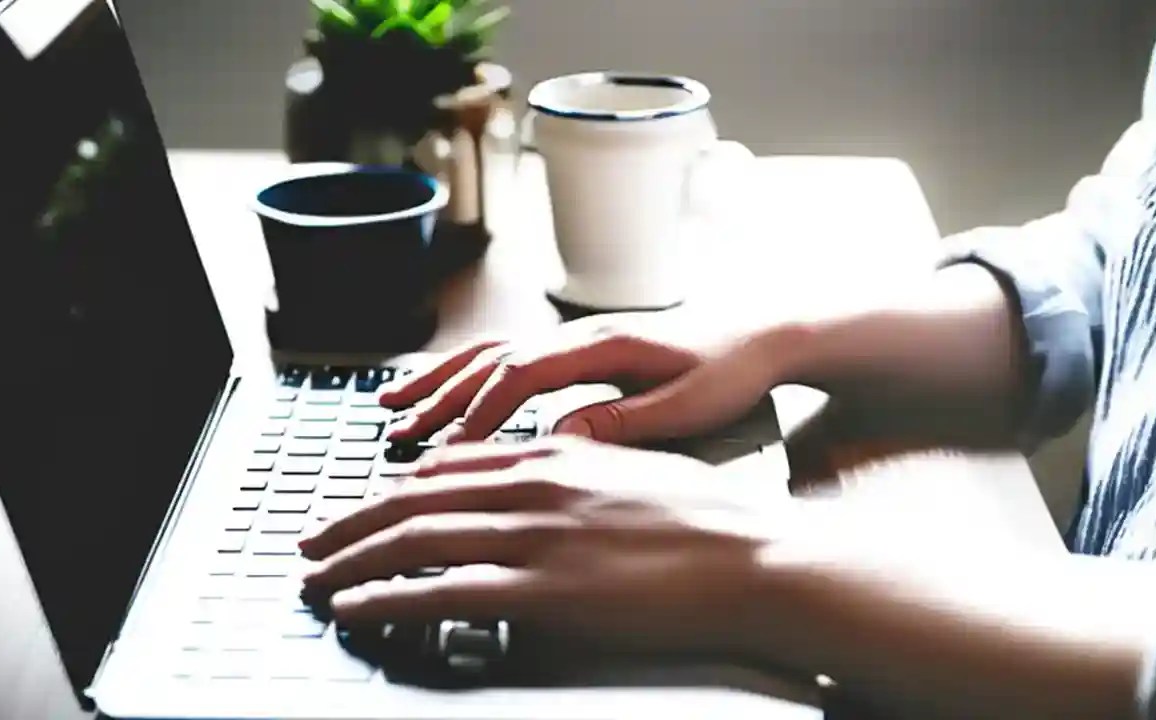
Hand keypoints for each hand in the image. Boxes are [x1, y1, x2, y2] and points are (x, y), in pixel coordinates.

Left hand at [299, 437, 789, 657]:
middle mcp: (532, 488)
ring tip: (315, 576)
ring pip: (415, 539)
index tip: (364, 504)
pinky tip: (357, 606)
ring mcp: (536, 538)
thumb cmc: (707, 520)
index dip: (393, 486)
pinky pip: (442, 591)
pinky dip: (386, 597)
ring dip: (352, 558)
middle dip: (352, 520)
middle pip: (414, 498)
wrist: (754, 556)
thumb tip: (545, 470)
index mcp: (554, 457)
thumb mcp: (631, 470)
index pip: (448, 465)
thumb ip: (577, 469)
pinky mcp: (545, 592)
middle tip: (313, 540)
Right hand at [379, 311, 780, 445]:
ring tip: (395, 405)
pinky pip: (511, 356)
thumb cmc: (730, 371)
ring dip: (442, 380)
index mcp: (604, 346)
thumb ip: (621, 423)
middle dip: (440, 396)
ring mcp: (577, 338)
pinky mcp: (581, 349)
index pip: (521, 374)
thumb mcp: (685, 408)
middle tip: (397, 431)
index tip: (448, 450)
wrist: (761, 335)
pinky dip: (470, 375)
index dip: (479, 412)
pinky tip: (448, 392)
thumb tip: (557, 440)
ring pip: (493, 353)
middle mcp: (580, 335)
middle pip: (492, 359)